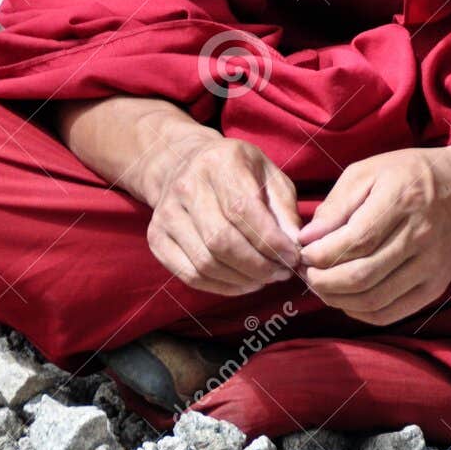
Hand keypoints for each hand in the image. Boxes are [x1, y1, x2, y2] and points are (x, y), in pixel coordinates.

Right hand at [146, 130, 300, 296]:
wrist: (181, 162)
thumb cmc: (236, 170)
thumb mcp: (267, 174)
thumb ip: (283, 208)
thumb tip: (295, 246)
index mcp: (219, 163)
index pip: (242, 209)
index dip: (270, 240)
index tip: (292, 257)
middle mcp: (187, 186)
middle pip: (221, 241)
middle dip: (258, 265)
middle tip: (281, 273)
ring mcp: (166, 214)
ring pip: (205, 262)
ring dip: (242, 279)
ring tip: (265, 278)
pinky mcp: (156, 238)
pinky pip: (189, 274)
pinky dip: (221, 287)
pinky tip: (243, 283)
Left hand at [297, 145, 450, 325]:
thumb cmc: (410, 176)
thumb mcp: (369, 171)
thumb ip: (336, 205)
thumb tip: (307, 239)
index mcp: (402, 200)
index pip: (356, 241)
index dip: (322, 254)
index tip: (304, 252)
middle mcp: (420, 236)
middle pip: (362, 276)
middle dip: (323, 281)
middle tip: (307, 273)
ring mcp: (431, 266)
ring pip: (374, 299)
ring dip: (337, 299)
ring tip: (322, 285)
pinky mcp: (434, 287)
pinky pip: (390, 313)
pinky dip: (360, 312)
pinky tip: (345, 298)